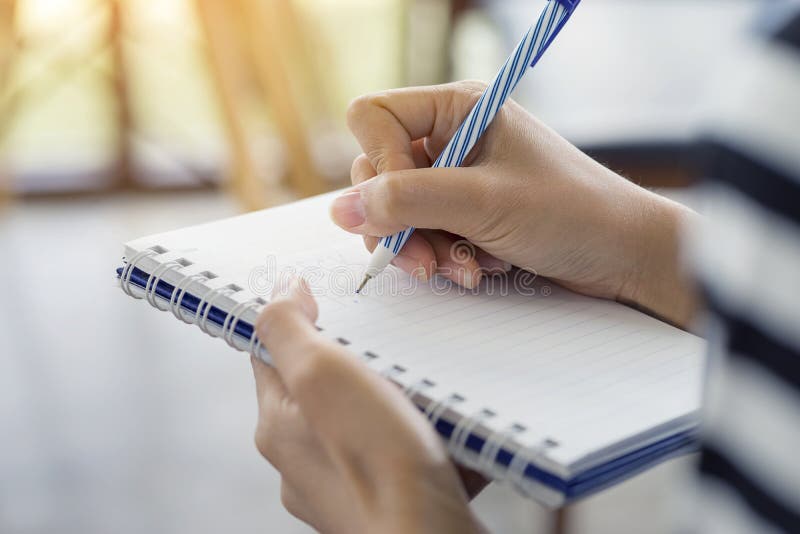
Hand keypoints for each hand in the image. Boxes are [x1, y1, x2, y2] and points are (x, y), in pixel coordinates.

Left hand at [252, 277, 486, 533]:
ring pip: (368, 419)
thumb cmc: (378, 465)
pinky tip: (448, 425)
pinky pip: (405, 450)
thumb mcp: (322, 374)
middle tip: (391, 342)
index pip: (272, 355)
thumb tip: (281, 290)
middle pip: (323, 388)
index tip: (327, 296)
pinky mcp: (390, 499)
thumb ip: (292, 328)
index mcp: (279, 426)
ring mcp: (346, 486)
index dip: (295, 320)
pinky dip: (425, 432)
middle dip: (356, 360)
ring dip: (397, 396)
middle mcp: (304, 461)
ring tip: (428, 384)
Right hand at [331, 81, 697, 326]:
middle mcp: (450, 138)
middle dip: (399, 223)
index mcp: (457, 109)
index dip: (378, 165)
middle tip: (428, 258)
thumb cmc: (572, 212)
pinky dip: (440, 257)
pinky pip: (421, 234)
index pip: (373, 118)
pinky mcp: (463, 213)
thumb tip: (341, 210)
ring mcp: (455, 178)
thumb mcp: (483, 203)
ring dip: (421, 247)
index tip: (405, 205)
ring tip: (463, 267)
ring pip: (395, 211)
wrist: (622, 255)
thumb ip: (406, 202)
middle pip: (377, 172)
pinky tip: (476, 269)